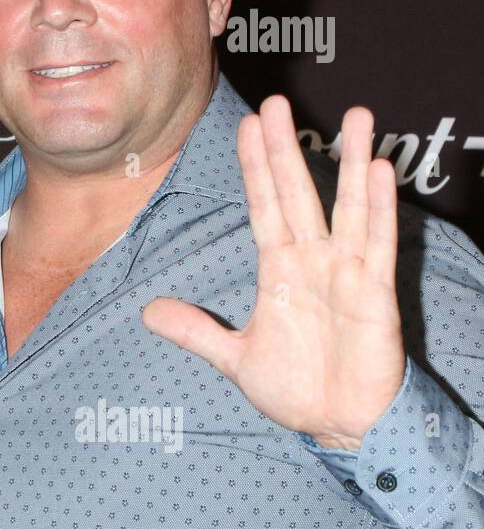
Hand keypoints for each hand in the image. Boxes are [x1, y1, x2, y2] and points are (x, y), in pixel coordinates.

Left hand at [141, 96, 405, 449]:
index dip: (255, 166)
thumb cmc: (296, 388)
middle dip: (285, 149)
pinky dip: (379, 209)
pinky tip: (380, 171)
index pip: (263, 205)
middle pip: (297, 193)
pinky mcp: (375, 294)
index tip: (247, 125)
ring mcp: (346, 273)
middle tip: (276, 101)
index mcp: (279, 269)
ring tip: (359, 116)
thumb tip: (147, 312)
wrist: (339, 427)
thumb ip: (195, 331)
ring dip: (353, 162)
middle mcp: (313, 261)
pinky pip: (377, 244)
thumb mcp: (234, 358)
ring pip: (348, 206)